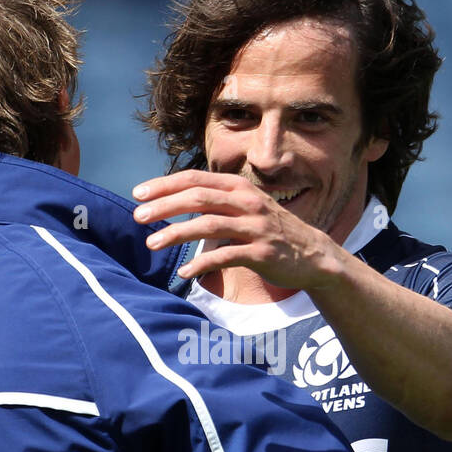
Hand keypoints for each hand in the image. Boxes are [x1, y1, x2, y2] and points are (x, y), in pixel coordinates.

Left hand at [132, 171, 342, 291]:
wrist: (313, 255)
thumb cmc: (270, 231)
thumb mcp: (245, 207)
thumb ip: (216, 202)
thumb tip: (175, 201)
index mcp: (239, 187)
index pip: (195, 180)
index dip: (164, 185)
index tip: (138, 194)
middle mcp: (248, 202)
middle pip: (198, 198)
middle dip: (164, 206)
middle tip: (137, 217)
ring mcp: (256, 227)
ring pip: (209, 225)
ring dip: (176, 234)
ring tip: (152, 244)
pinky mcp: (263, 253)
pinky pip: (227, 257)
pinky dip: (202, 264)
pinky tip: (184, 272)